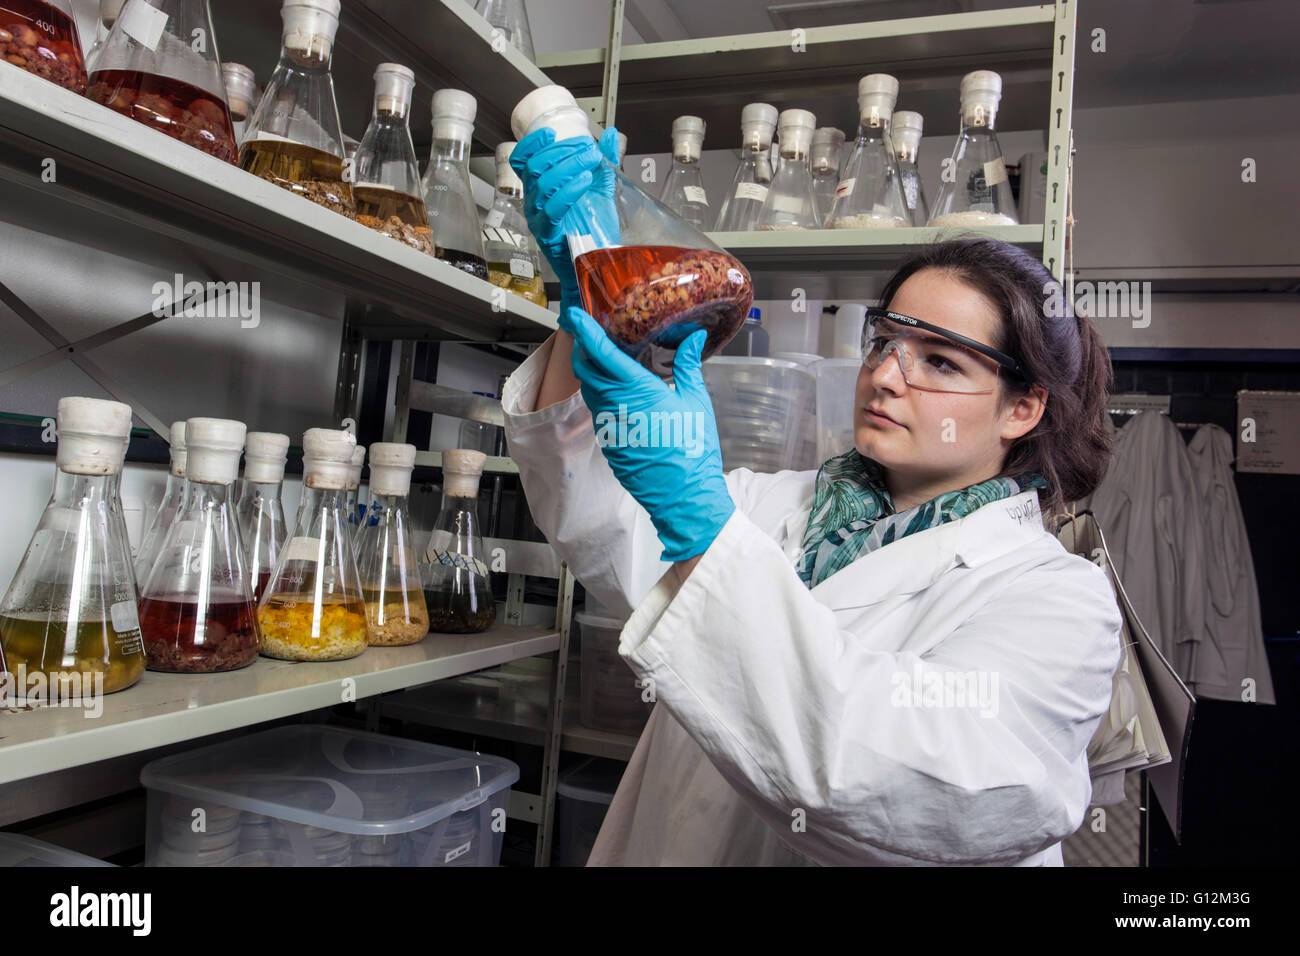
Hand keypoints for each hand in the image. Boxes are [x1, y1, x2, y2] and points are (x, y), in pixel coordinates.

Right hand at [510, 127, 620, 309]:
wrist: (597, 264)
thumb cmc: (593, 229)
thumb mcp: (601, 188)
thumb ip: (604, 161)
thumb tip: (611, 135)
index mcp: (540, 188)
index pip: (522, 160)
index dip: (532, 143)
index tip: (551, 133)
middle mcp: (534, 202)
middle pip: (535, 166)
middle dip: (563, 152)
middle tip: (588, 150)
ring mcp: (538, 219)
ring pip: (542, 184)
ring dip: (569, 167)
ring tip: (591, 163)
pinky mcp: (547, 235)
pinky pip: (552, 209)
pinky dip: (569, 191)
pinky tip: (585, 182)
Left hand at [560, 305, 734, 561]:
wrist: (683, 496)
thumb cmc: (693, 449)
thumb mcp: (696, 401)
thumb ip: (688, 365)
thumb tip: (692, 337)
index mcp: (637, 390)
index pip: (601, 353)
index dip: (585, 330)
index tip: (574, 313)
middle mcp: (614, 406)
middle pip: (586, 369)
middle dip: (585, 348)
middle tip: (593, 331)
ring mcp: (608, 426)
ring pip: (589, 389)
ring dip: (592, 371)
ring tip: (606, 357)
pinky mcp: (608, 443)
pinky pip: (598, 410)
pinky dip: (602, 395)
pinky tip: (619, 391)